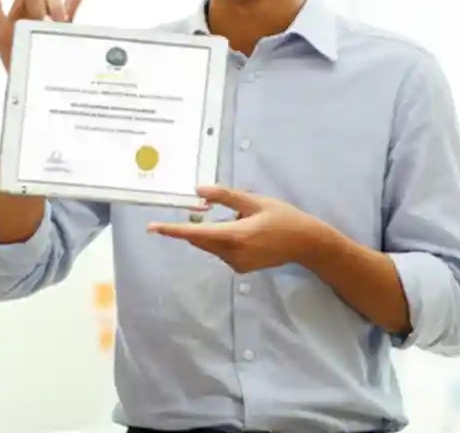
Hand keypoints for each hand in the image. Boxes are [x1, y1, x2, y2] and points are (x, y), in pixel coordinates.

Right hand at [0, 0, 85, 70]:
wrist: (29, 86)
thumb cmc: (46, 61)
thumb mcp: (62, 36)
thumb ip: (69, 12)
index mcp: (49, 12)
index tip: (67, 16)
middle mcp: (33, 11)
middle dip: (54, 2)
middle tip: (59, 21)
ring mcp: (16, 18)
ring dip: (36, 5)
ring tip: (42, 24)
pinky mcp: (0, 28)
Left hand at [147, 186, 330, 272]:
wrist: (306, 243)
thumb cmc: (283, 217)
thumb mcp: (255, 201)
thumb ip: (226, 197)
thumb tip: (198, 191)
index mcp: (235, 236)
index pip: (196, 234)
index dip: (173, 230)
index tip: (152, 227)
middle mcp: (232, 254)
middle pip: (201, 240)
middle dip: (197, 225)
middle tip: (204, 209)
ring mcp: (236, 264)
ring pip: (212, 245)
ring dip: (216, 231)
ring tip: (246, 220)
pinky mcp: (241, 268)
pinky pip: (222, 250)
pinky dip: (224, 239)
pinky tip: (248, 231)